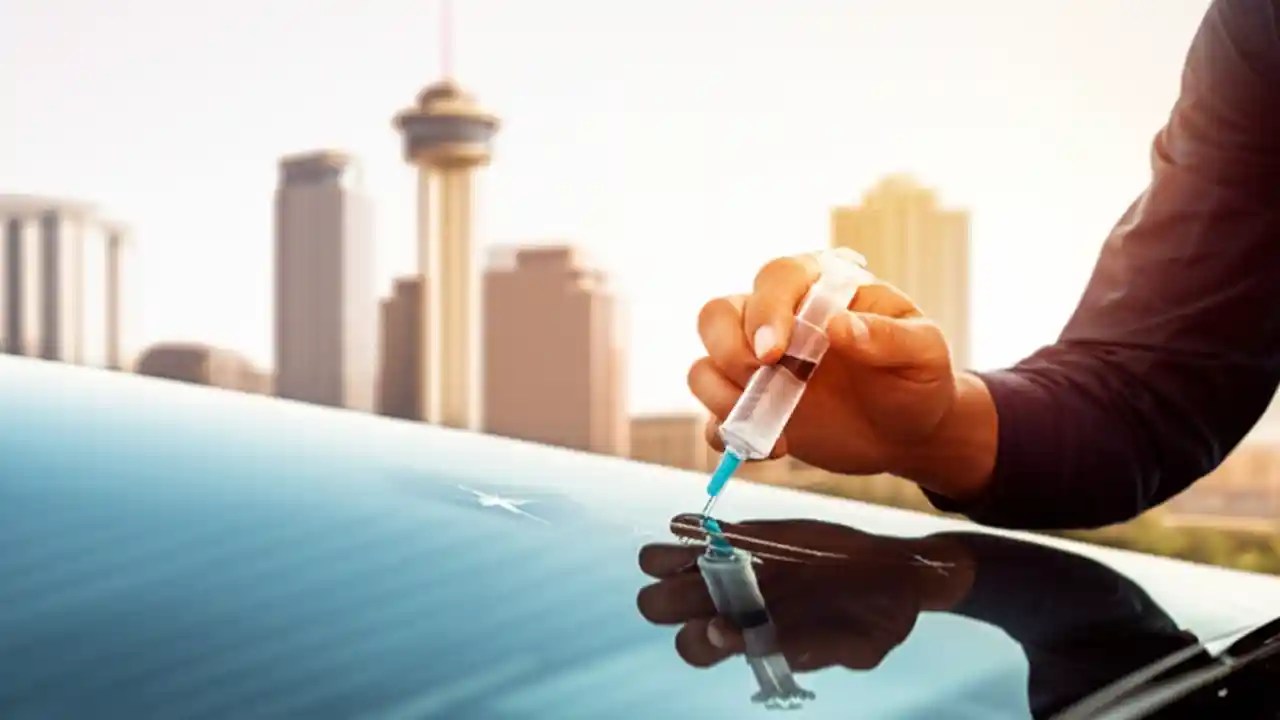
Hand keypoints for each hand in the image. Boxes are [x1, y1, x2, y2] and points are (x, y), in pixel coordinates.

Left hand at [635, 515, 973, 671]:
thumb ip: (807, 650)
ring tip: (702, 555)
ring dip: (667, 560)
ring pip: (664, 565)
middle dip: (668, 600)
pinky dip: (692, 529)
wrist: (893, 575)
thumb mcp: (853, 646)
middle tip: (708, 588)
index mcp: (750, 637)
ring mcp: (731, 566)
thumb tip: (752, 641)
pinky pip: (696, 530)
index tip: (720, 625)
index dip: (697, 638)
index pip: (694, 645)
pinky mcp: (746, 534)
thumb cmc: (872, 622)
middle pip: (661, 605)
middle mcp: (728, 603)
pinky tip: (712, 531)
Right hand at [691, 252, 995, 497]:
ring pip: (704, 366)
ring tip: (774, 424)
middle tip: (761, 374)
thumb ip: (889, 337)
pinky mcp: (750, 408)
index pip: (776, 278)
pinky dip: (728, 436)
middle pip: (717, 314)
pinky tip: (773, 447)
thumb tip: (841, 325)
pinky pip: (713, 419)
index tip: (775, 351)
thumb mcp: (924, 353)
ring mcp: (756, 367)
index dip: (767, 310)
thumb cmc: (917, 379)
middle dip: (726, 346)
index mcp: (819, 289)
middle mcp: (777, 321)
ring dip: (722, 396)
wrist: (908, 431)